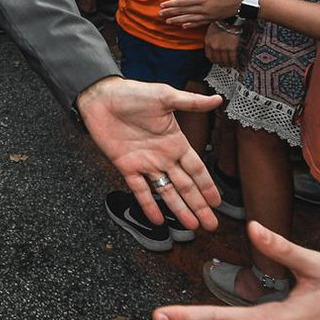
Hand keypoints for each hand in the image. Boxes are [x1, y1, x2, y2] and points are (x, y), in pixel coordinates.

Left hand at [76, 77, 222, 227]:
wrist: (101, 97)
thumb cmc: (133, 93)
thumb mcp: (165, 96)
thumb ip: (191, 102)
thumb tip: (218, 99)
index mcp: (175, 142)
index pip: (196, 169)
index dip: (207, 186)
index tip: (217, 202)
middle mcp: (163, 157)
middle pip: (185, 186)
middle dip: (199, 205)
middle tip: (211, 224)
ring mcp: (145, 164)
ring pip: (166, 192)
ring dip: (179, 209)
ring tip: (191, 226)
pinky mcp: (126, 167)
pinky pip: (139, 190)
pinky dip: (148, 205)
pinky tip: (158, 219)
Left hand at [159, 0, 247, 28]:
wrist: (244, 1)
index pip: (183, 2)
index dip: (172, 4)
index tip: (162, 5)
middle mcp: (204, 9)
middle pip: (184, 11)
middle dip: (171, 13)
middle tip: (160, 14)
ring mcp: (208, 15)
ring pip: (189, 19)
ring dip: (177, 20)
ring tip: (168, 21)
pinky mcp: (212, 19)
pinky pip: (198, 23)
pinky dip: (190, 25)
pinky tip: (184, 26)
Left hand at [204, 20, 240, 68]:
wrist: (230, 20)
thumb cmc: (221, 23)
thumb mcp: (210, 31)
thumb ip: (210, 40)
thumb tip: (211, 47)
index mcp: (208, 42)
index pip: (209, 55)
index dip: (213, 60)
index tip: (215, 61)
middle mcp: (214, 46)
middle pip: (217, 59)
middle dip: (220, 63)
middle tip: (223, 64)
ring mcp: (222, 48)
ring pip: (224, 60)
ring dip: (227, 64)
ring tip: (229, 64)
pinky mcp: (231, 48)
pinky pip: (232, 58)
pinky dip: (233, 62)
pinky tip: (234, 62)